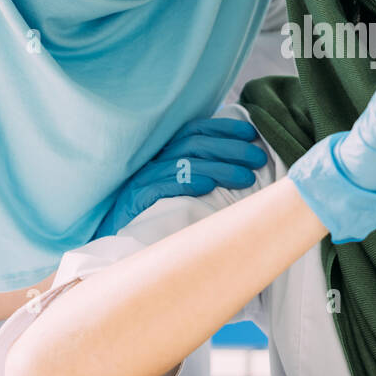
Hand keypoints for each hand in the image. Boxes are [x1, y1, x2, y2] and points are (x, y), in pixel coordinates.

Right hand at [97, 118, 267, 235]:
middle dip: (230, 148)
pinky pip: (162, 185)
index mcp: (165, 155)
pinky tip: (208, 186)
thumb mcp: (183, 193)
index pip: (195, 130)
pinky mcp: (135, 199)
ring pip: (184, 163)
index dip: (224, 128)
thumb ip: (205, 175)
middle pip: (194, 144)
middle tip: (258, 158)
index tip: (251, 134)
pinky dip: (187, 182)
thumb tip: (245, 169)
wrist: (117, 247)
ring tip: (245, 177)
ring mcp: (142, 179)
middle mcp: (153, 162)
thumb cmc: (157, 219)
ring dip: (218, 167)